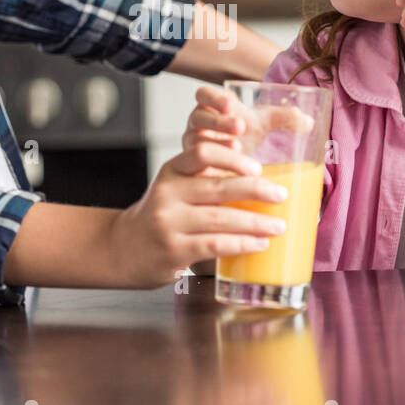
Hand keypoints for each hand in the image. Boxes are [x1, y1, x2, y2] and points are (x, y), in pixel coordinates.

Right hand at [108, 141, 291, 288]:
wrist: (123, 248)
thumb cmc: (161, 216)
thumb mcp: (174, 189)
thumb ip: (205, 181)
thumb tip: (260, 180)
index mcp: (171, 172)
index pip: (201, 153)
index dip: (232, 158)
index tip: (257, 166)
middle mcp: (167, 194)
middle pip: (217, 187)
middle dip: (256, 190)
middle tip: (281, 194)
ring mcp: (168, 224)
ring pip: (221, 219)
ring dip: (256, 223)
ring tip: (279, 225)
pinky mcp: (173, 250)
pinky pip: (215, 245)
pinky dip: (242, 243)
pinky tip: (259, 244)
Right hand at [182, 84, 315, 171]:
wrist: (230, 161)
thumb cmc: (244, 135)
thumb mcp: (261, 123)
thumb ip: (283, 118)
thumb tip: (309, 122)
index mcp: (210, 106)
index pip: (203, 94)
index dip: (214, 97)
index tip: (231, 104)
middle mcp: (197, 125)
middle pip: (198, 117)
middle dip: (219, 122)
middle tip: (241, 127)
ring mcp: (193, 147)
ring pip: (196, 143)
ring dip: (217, 145)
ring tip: (238, 150)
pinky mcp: (194, 169)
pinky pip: (197, 168)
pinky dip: (212, 169)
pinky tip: (227, 173)